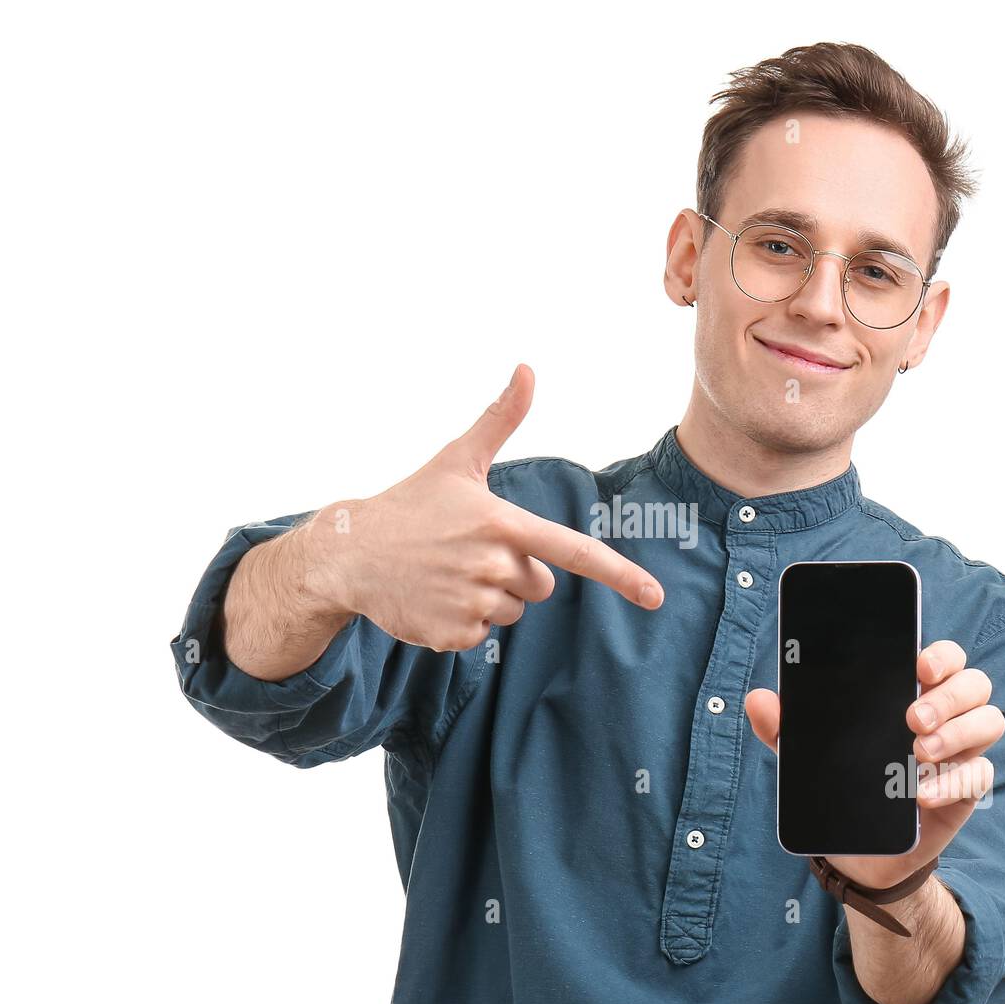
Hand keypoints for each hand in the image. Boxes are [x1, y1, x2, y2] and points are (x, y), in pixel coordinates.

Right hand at [301, 364, 664, 651]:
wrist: (349, 553)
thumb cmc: (412, 504)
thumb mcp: (457, 460)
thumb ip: (501, 419)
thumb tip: (528, 368)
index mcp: (503, 524)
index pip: (575, 551)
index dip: (621, 574)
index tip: (655, 596)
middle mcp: (493, 566)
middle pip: (542, 585)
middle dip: (515, 573)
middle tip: (468, 553)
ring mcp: (472, 603)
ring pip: (514, 612)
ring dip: (488, 599)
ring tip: (447, 574)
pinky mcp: (453, 635)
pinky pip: (483, 635)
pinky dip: (462, 623)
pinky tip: (433, 598)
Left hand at [745, 640, 1002, 888]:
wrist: (860, 850)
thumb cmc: (841, 783)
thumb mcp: (807, 756)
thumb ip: (783, 727)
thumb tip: (756, 698)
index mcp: (911, 692)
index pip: (944, 658)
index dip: (941, 655)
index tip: (920, 666)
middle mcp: (945, 714)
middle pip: (975, 684)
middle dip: (949, 696)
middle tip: (911, 719)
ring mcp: (960, 751)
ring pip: (990, 721)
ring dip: (958, 733)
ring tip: (918, 754)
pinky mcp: (966, 788)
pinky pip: (980, 774)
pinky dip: (955, 782)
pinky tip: (923, 795)